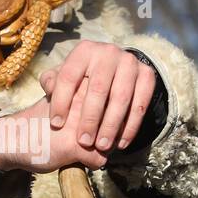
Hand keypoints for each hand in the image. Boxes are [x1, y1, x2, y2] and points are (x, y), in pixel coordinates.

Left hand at [41, 40, 155, 150]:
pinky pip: (140, 104)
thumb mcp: (63, 76)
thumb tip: (50, 89)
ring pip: (121, 98)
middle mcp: (108, 52)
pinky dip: (131, 127)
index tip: (56, 125)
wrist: (114, 69)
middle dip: (90, 119)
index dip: (60, 102)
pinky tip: (121, 143)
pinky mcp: (147, 74)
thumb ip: (51, 82)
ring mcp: (130, 62)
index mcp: (84, 50)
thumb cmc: (81, 78)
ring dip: (111, 126)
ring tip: (102, 146)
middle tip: (83, 142)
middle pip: (98, 89)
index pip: (69, 76)